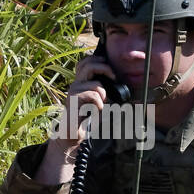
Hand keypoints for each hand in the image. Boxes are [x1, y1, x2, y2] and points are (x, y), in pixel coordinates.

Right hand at [35, 52, 118, 182]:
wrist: (74, 133)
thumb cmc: (87, 118)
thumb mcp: (99, 102)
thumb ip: (105, 92)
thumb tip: (120, 84)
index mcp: (81, 82)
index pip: (85, 62)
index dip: (98, 60)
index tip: (111, 70)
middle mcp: (76, 84)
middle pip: (88, 64)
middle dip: (104, 68)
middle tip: (114, 78)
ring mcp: (73, 91)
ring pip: (95, 84)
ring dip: (104, 95)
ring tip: (100, 106)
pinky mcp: (72, 100)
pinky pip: (93, 96)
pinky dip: (99, 105)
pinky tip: (95, 112)